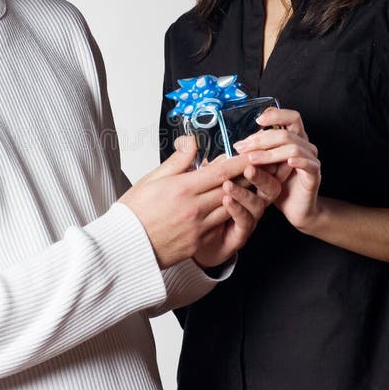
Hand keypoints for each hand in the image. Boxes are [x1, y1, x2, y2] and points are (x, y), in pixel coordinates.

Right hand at [120, 136, 276, 267]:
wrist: (125, 247)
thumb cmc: (134, 212)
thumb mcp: (151, 179)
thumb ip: (177, 161)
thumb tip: (192, 142)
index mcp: (183, 189)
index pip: (220, 171)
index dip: (241, 162)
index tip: (255, 154)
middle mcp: (195, 208)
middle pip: (231, 188)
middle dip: (249, 176)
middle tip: (264, 166)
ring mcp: (199, 227)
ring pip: (231, 208)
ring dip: (245, 196)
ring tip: (256, 185)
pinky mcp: (199, 242)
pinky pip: (221, 226)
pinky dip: (231, 215)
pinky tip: (237, 207)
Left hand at [233, 108, 320, 230]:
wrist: (294, 208)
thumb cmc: (278, 185)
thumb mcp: (264, 166)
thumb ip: (257, 152)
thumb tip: (237, 144)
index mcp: (294, 139)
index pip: (290, 117)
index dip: (276, 114)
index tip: (257, 120)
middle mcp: (305, 145)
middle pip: (285, 132)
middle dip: (261, 139)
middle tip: (242, 148)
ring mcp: (311, 159)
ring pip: (293, 147)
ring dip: (270, 153)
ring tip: (252, 160)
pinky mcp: (314, 174)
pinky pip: (308, 163)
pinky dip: (298, 161)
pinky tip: (287, 163)